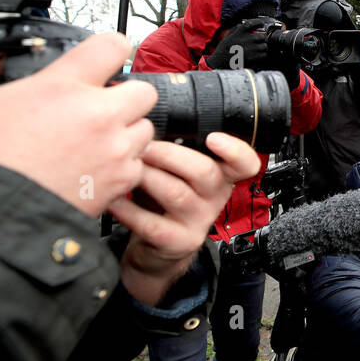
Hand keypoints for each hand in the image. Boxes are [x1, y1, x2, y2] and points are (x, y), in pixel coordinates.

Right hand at [0, 32, 157, 217]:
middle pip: (143, 90)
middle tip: (95, 106)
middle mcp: (96, 115)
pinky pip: (138, 165)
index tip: (99, 60)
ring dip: (126, 130)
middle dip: (124, 95)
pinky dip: (123, 165)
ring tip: (92, 141)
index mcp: (60, 86)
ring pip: (145, 129)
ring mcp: (112, 151)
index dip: (107, 50)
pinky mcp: (117, 184)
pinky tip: (92, 168)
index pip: (112, 45)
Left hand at [111, 132, 261, 305]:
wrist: (159, 245)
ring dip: (148, 177)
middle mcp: (216, 197)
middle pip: (205, 171)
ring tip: (127, 167)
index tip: (213, 138)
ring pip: (177, 194)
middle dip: (170, 155)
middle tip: (143, 146)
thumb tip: (147, 116)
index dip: (234, 150)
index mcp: (222, 175)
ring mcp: (200, 221)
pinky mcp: (179, 242)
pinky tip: (114, 199)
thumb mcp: (177, 172)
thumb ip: (175, 147)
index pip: (245, 162)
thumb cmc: (164, 197)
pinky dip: (129, 210)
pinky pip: (153, 224)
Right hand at [205, 17, 271, 70]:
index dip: (259, 23)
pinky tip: (257, 55)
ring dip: (263, 47)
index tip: (261, 24)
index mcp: (239, 32)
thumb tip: (244, 24)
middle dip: (262, 38)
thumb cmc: (223, 49)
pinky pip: (263, 55)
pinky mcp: (251, 58)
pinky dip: (262, 55)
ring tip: (258, 49)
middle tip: (260, 40)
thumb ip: (236, 29)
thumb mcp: (228, 36)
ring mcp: (249, 49)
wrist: (219, 62)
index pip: (252, 23)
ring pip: (264, 46)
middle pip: (262, 36)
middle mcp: (245, 39)